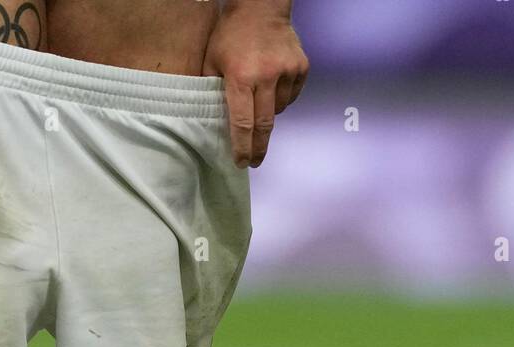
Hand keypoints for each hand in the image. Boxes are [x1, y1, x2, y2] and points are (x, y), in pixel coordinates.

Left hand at [202, 3, 308, 167]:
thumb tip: (216, 119)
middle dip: (259, 147)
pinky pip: (292, 96)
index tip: (242, 162)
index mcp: (241, 77)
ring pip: (279, 110)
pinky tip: (273, 86)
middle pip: (265, 125)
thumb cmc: (230, 34)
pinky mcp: (301, 69)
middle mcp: (266, 77)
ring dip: (268, 114)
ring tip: (259, 100)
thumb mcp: (212, 60)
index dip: (243, 146)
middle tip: (255, 161)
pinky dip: (281, 99)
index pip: (243, 122)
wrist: (261, 7)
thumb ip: (213, 89)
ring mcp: (287, 73)